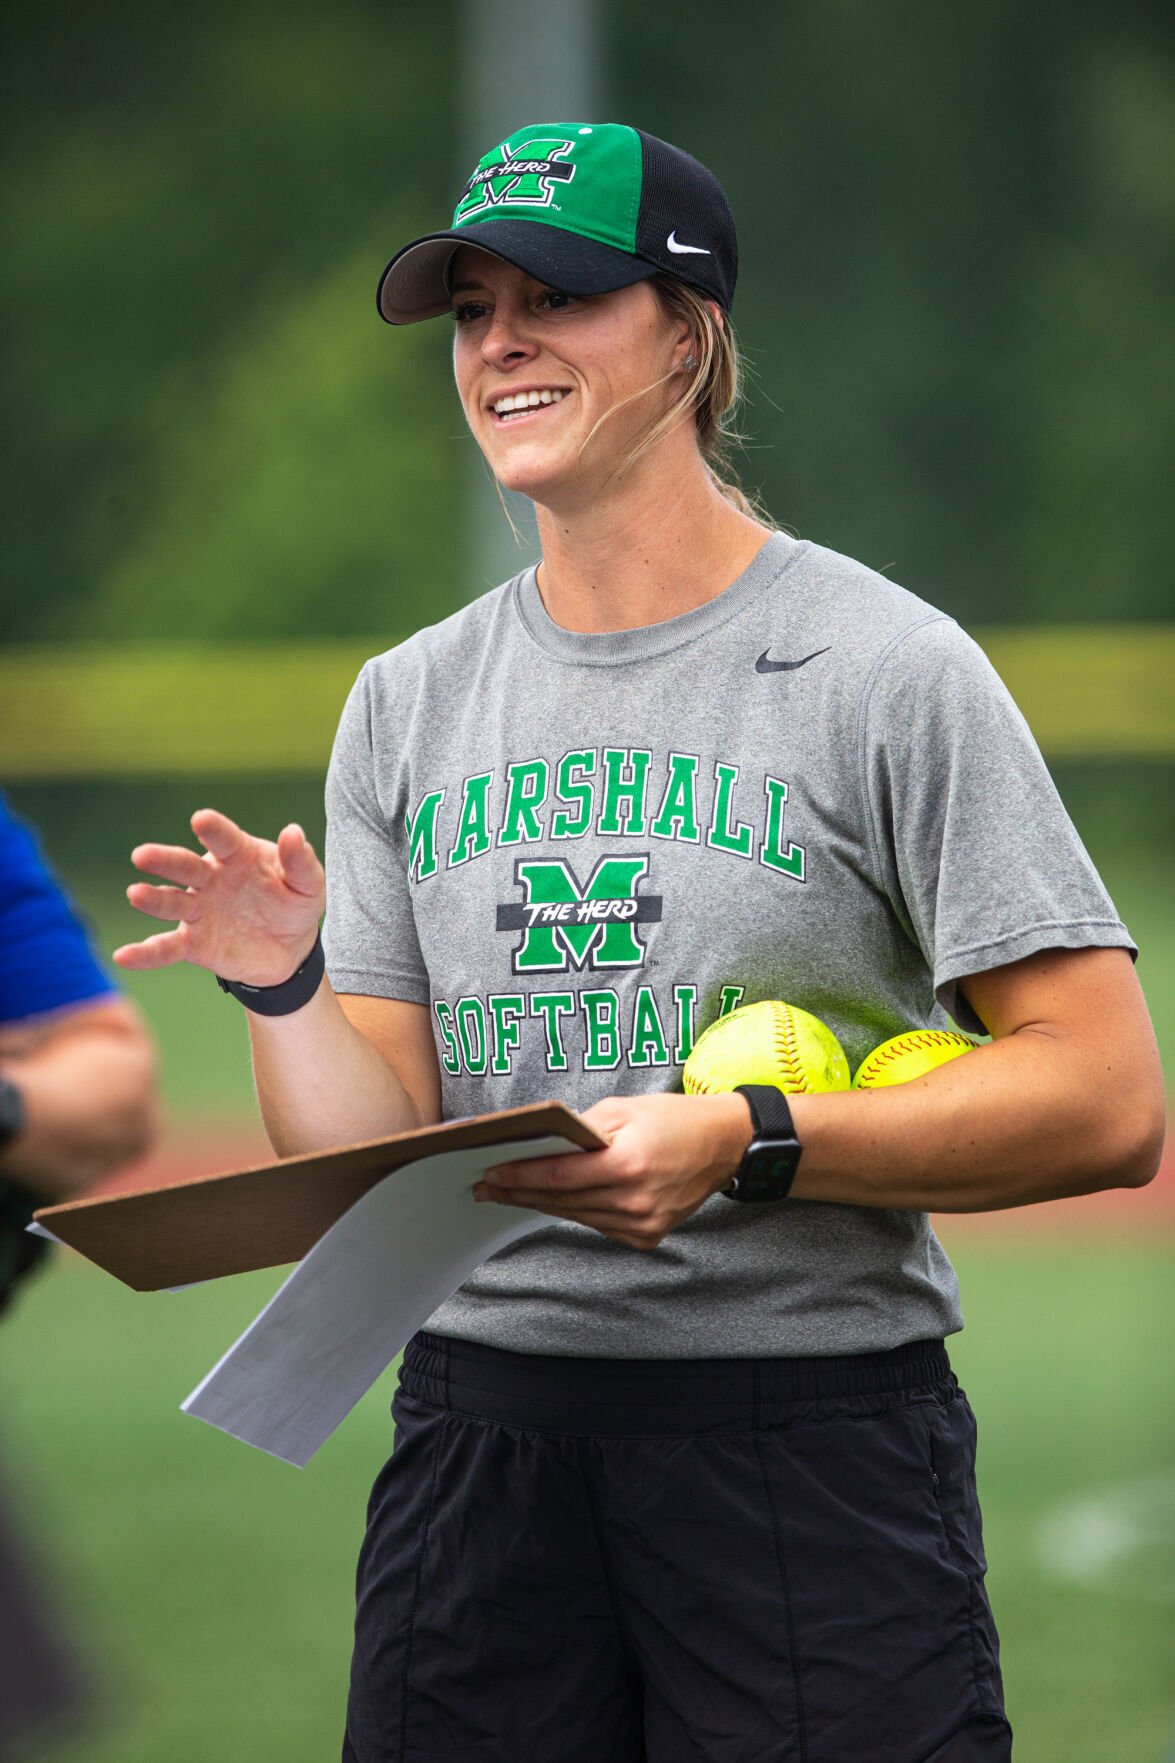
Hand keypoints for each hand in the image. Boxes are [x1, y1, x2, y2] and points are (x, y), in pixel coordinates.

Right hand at [113, 809, 323, 985]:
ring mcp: (199, 911)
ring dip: (152, 899)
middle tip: (142, 855)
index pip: (224, 839)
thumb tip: (293, 832)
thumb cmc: (295, 904)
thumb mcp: (308, 884)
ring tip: (134, 894)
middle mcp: (210, 879)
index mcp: (237, 856)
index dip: (213, 830)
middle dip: (164, 860)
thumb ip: (300, 861)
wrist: (290, 950)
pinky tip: (124, 956)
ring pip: (170, 902)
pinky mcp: (194, 943)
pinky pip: (166, 948)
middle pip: (184, 867)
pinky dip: (145, 953)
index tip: (200, 820)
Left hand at [474, 1091, 752, 1249]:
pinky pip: (597, 1224)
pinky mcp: (646, 1236)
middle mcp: (634, 1201)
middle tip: (486, 1187)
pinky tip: (550, 1201)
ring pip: (575, 1216)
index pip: (559, 1175)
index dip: (520, 1175)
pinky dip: (573, 1211)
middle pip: (561, 1200)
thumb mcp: (624, 1110)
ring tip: (508, 1194)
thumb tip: (539, 1144)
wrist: (723, 1146)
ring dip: (541, 1204)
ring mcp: (641, 1224)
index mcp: (628, 1164)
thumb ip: (580, 1129)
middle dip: (519, 1192)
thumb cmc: (674, 1120)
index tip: (490, 1174)